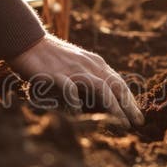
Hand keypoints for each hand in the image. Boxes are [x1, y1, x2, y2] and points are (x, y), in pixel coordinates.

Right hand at [9, 34, 144, 127]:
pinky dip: (76, 101)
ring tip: (120, 124)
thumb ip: (92, 79)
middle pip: (115, 86)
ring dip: (113, 107)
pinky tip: (80, 114)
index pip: (119, 83)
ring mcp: (73, 70)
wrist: (29, 43)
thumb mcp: (78, 66)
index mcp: (96, 64)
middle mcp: (89, 66)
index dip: (130, 100)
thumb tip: (106, 99)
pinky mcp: (56, 75)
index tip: (137, 116)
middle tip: (137, 123)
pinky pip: (70, 89)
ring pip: (100, 88)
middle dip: (128, 106)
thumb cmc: (53, 58)